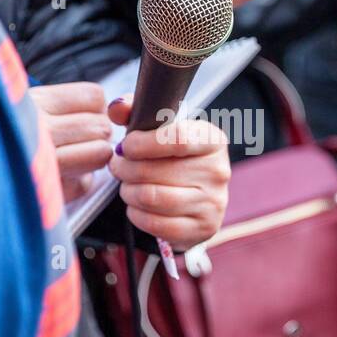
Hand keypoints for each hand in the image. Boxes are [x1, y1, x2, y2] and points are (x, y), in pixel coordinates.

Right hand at [28, 83, 114, 201]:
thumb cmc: (5, 132)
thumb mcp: (26, 104)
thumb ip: (67, 103)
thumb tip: (115, 108)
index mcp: (34, 102)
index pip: (95, 97)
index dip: (96, 108)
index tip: (83, 114)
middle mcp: (38, 131)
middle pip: (100, 127)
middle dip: (97, 134)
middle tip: (78, 139)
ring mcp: (43, 164)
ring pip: (100, 154)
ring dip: (92, 157)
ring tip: (70, 156)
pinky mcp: (48, 193)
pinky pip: (86, 185)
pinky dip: (78, 182)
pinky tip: (58, 176)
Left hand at [109, 97, 229, 247]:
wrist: (195, 197)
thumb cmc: (172, 158)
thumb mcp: (159, 131)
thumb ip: (136, 113)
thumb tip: (117, 108)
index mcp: (212, 140)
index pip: (178, 138)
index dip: (143, 143)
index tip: (125, 146)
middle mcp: (219, 171)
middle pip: (158, 171)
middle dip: (126, 169)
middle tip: (117, 167)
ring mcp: (213, 202)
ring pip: (153, 198)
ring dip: (128, 192)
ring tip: (126, 185)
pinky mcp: (203, 228)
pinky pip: (155, 223)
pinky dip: (136, 214)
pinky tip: (136, 205)